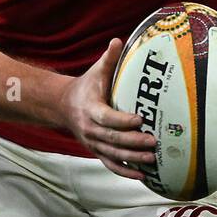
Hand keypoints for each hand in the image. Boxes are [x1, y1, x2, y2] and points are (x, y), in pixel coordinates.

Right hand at [62, 37, 156, 179]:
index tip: (140, 118)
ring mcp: (93, 143)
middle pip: (112, 139)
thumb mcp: (95, 72)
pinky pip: (111, 165)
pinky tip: (143, 176)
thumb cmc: (87, 86)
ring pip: (113, 155)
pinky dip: (125, 172)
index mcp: (91, 109)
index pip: (107, 118)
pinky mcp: (97, 151)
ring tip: (152, 159)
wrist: (63, 106)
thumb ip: (108, 59)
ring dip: (132, 159)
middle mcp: (90, 129)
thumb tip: (118, 40)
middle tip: (153, 141)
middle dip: (133, 142)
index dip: (123, 120)